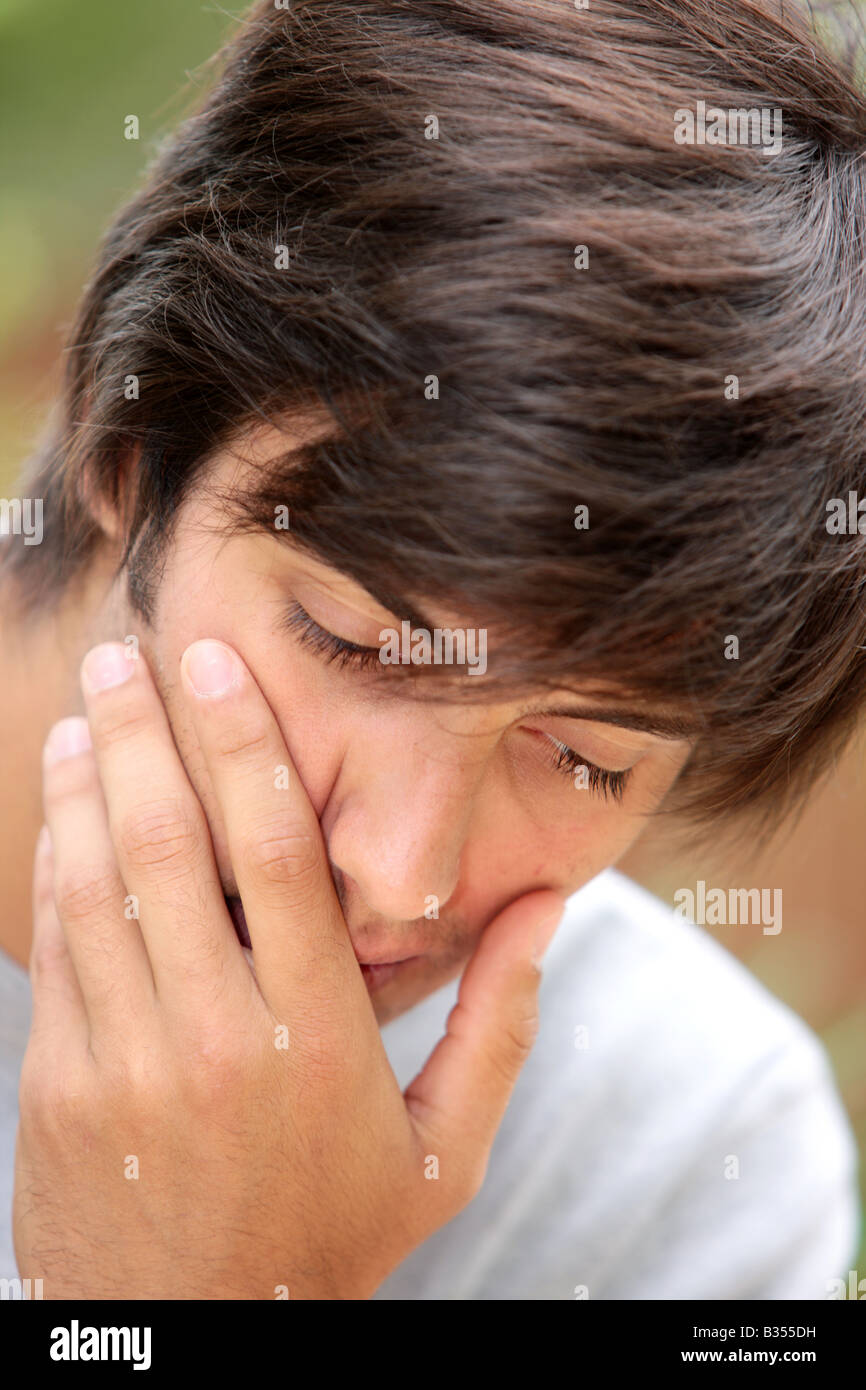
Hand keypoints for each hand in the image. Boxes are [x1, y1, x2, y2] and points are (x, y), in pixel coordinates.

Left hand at [14, 640, 563, 1298]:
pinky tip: (65, 812)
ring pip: (96, 887)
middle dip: (146, 735)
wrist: (202, 1342)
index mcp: (316, 1038)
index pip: (276, 854)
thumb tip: (547, 909)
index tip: (217, 668)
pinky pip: (57, 953)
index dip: (243, 746)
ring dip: (87, 787)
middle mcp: (214, 1037)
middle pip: (170, 847)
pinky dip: (57, 869)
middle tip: (125, 655)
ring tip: (87, 710)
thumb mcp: (446, 1147)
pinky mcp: (62, 1090)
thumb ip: (501, 1022)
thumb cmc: (335, 1234)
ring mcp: (125, 1063)